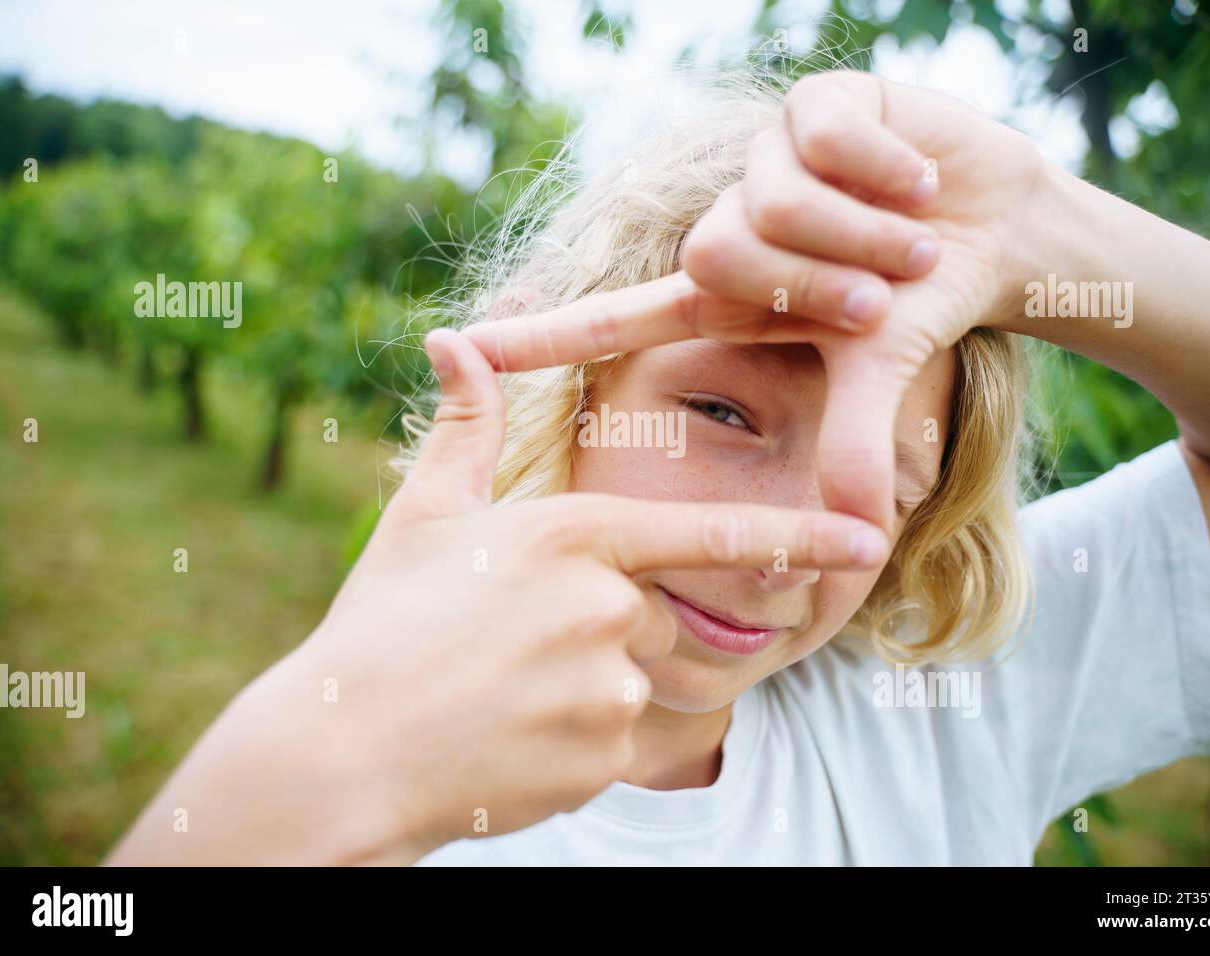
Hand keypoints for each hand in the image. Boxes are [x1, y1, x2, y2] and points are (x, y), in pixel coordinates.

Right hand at [107, 329, 886, 865]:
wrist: (339, 754)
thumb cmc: (379, 625)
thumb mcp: (422, 516)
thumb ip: (463, 428)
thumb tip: (451, 339)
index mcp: (572, 536)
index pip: (711, 533)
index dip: (801, 538)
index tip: (870, 540)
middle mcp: (606, 607)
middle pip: (662, 617)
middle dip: (612, 632)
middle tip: (517, 651)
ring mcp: (609, 687)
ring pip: (642, 684)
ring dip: (593, 690)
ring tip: (505, 695)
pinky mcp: (602, 759)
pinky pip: (624, 746)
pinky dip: (581, 744)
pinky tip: (511, 740)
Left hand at [467, 69, 1047, 531]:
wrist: (997, 227)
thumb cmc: (923, 305)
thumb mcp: (879, 376)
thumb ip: (854, 447)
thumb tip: (858, 539)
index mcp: (725, 298)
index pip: (614, 320)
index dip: (540, 338)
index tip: (458, 349)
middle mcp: (731, 227)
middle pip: (722, 252)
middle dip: (819, 283)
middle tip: (885, 292)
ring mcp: (764, 161)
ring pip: (778, 199)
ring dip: (868, 234)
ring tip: (915, 236)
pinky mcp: (810, 103)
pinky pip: (827, 135)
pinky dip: (891, 169)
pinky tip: (918, 180)